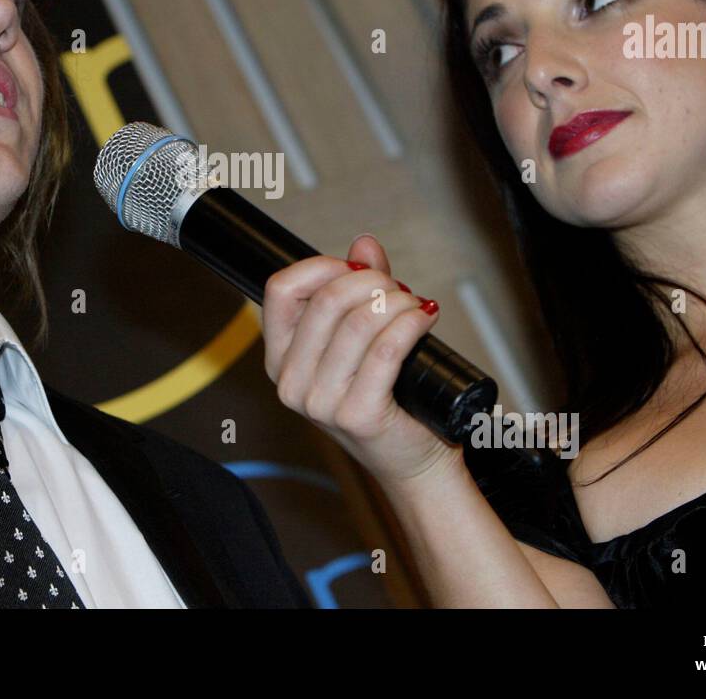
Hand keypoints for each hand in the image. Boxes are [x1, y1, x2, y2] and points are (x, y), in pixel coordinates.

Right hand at [261, 233, 462, 485]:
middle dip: (371, 282)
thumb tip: (364, 245)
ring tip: (414, 307)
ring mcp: (321, 402)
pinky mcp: (357, 415)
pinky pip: (387, 349)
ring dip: (397, 303)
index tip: (353, 266)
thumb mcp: (362, 339)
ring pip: (359, 322)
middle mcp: (291, 382)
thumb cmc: (386, 400)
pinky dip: (411, 323)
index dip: (320, 267)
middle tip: (397, 290)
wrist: (411, 460)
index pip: (280, 291)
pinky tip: (425, 317)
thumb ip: (360, 289)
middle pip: (326, 300)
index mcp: (281, 359)